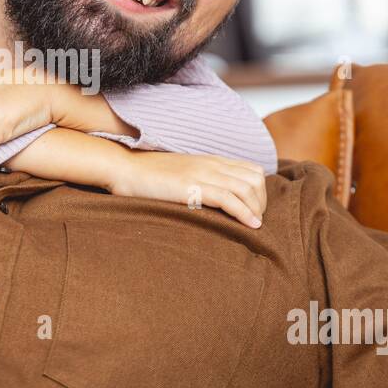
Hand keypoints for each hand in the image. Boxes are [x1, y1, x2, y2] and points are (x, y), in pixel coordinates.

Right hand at [108, 150, 266, 227]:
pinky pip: (230, 199)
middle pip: (256, 179)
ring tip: (253, 226)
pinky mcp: (193, 187)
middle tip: (254, 221)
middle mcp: (211, 164)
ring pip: (248, 188)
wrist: (125, 169)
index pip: (251, 170)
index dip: (260, 192)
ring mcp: (203, 174)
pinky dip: (245, 213)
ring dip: (256, 209)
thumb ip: (199, 181)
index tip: (254, 211)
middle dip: (262, 202)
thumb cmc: (148, 177)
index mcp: (210, 161)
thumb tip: (212, 199)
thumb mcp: (181, 174)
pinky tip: (250, 227)